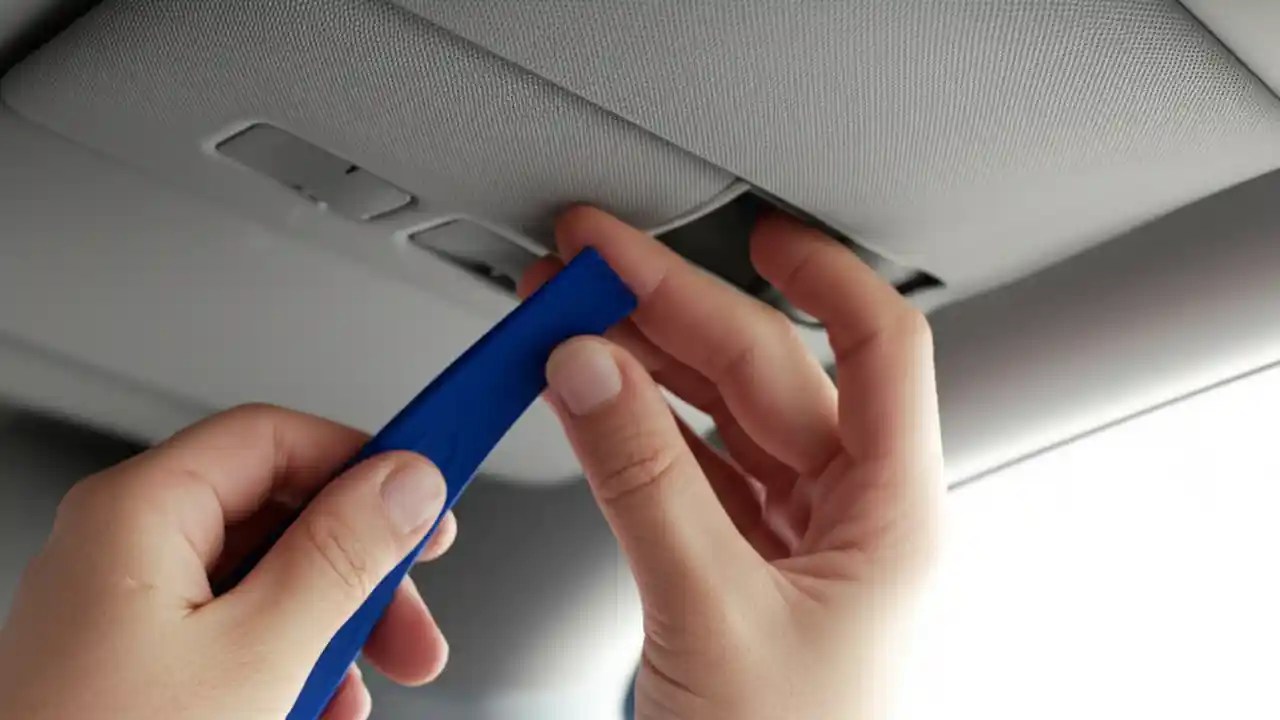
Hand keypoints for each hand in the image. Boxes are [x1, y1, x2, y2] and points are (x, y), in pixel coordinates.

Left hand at [0, 405, 457, 719]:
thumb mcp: (257, 655)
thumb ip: (340, 557)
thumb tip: (405, 483)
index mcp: (136, 515)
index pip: (273, 438)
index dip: (360, 462)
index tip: (427, 498)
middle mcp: (122, 550)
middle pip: (276, 517)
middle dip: (360, 571)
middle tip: (412, 622)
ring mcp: (123, 613)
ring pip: (262, 584)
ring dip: (332, 632)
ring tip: (366, 688)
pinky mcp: (132, 668)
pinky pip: (232, 638)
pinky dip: (287, 667)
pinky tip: (317, 709)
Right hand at [522, 208, 942, 718]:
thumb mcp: (712, 615)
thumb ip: (645, 481)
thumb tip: (590, 370)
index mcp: (890, 516)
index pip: (878, 348)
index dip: (820, 276)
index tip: (753, 229)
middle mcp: (850, 520)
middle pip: (771, 376)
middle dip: (677, 313)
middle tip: (590, 267)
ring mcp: (795, 548)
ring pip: (723, 423)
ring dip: (646, 367)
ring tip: (568, 322)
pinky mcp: (742, 575)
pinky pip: (692, 475)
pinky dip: (636, 433)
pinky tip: (589, 401)